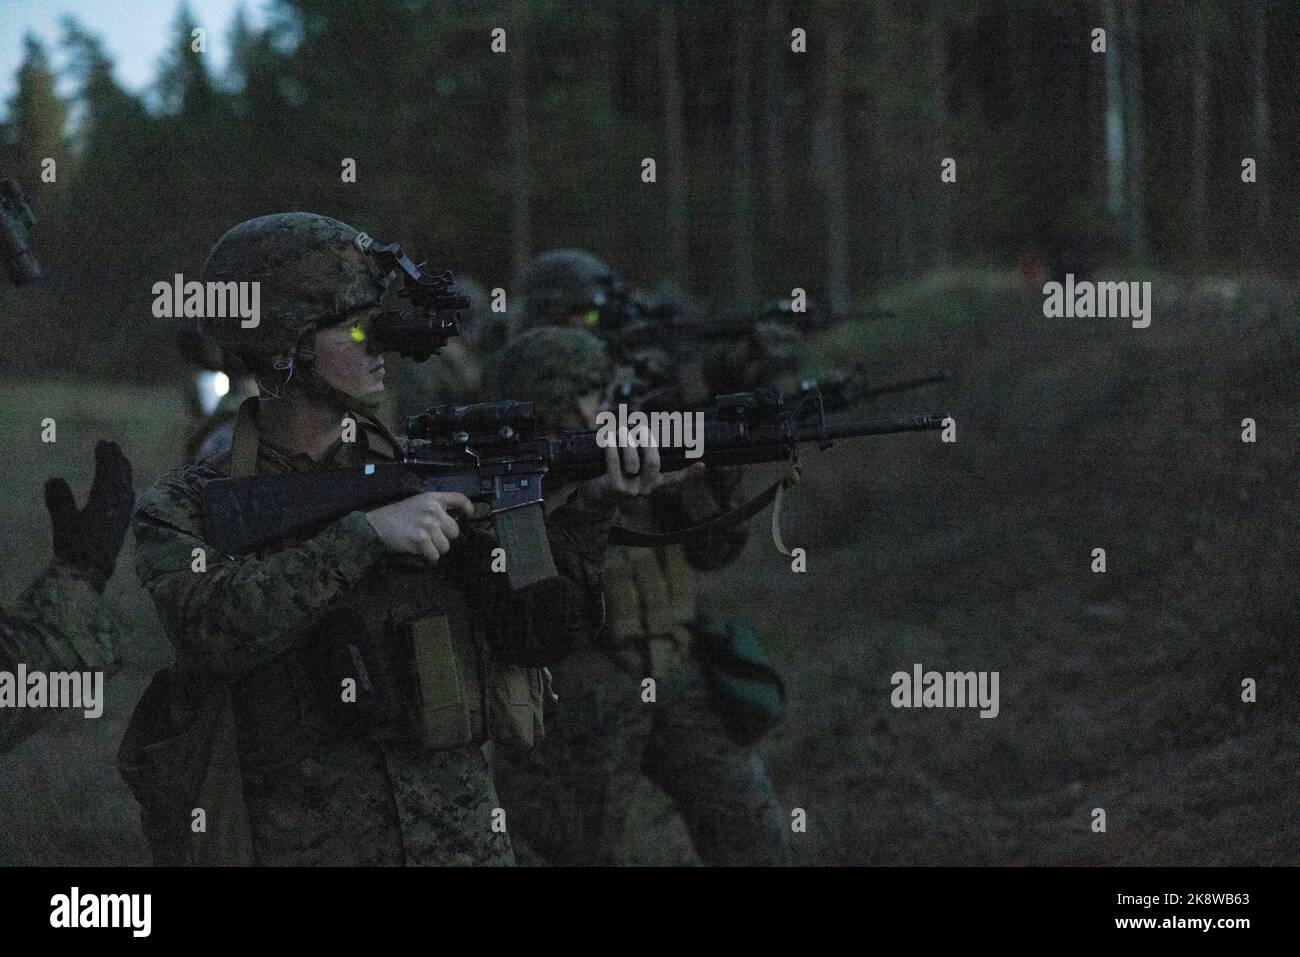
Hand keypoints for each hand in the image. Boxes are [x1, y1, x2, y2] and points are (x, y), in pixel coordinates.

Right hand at [44, 440, 134, 590]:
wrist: (89, 574)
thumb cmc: (76, 547)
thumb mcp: (64, 522)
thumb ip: (59, 500)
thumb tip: (54, 479)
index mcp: (106, 503)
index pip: (109, 474)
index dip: (107, 458)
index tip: (104, 442)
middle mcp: (119, 508)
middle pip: (121, 479)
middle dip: (117, 461)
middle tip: (113, 446)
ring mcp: (122, 518)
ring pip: (127, 489)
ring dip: (124, 473)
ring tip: (120, 461)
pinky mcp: (121, 528)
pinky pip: (128, 501)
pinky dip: (126, 489)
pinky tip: (126, 491)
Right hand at [365, 491, 473, 563]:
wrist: (375, 526)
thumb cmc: (395, 515)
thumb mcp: (417, 503)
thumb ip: (435, 508)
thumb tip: (452, 522)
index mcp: (433, 498)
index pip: (459, 499)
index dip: (468, 508)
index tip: (469, 514)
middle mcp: (433, 510)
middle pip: (454, 531)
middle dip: (444, 537)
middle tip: (430, 537)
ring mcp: (428, 525)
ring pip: (445, 546)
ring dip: (435, 549)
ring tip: (421, 544)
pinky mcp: (421, 540)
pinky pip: (435, 556)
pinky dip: (428, 557)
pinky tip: (418, 551)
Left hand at [576, 427, 704, 511]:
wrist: (593, 495)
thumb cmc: (614, 472)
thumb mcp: (630, 463)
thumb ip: (642, 450)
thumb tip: (647, 427)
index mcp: (654, 482)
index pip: (676, 478)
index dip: (691, 473)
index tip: (702, 464)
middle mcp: (646, 488)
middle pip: (653, 462)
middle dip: (647, 442)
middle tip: (641, 429)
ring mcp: (631, 491)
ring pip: (633, 461)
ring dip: (626, 441)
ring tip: (621, 431)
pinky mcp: (615, 490)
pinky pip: (614, 464)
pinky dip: (611, 448)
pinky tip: (608, 438)